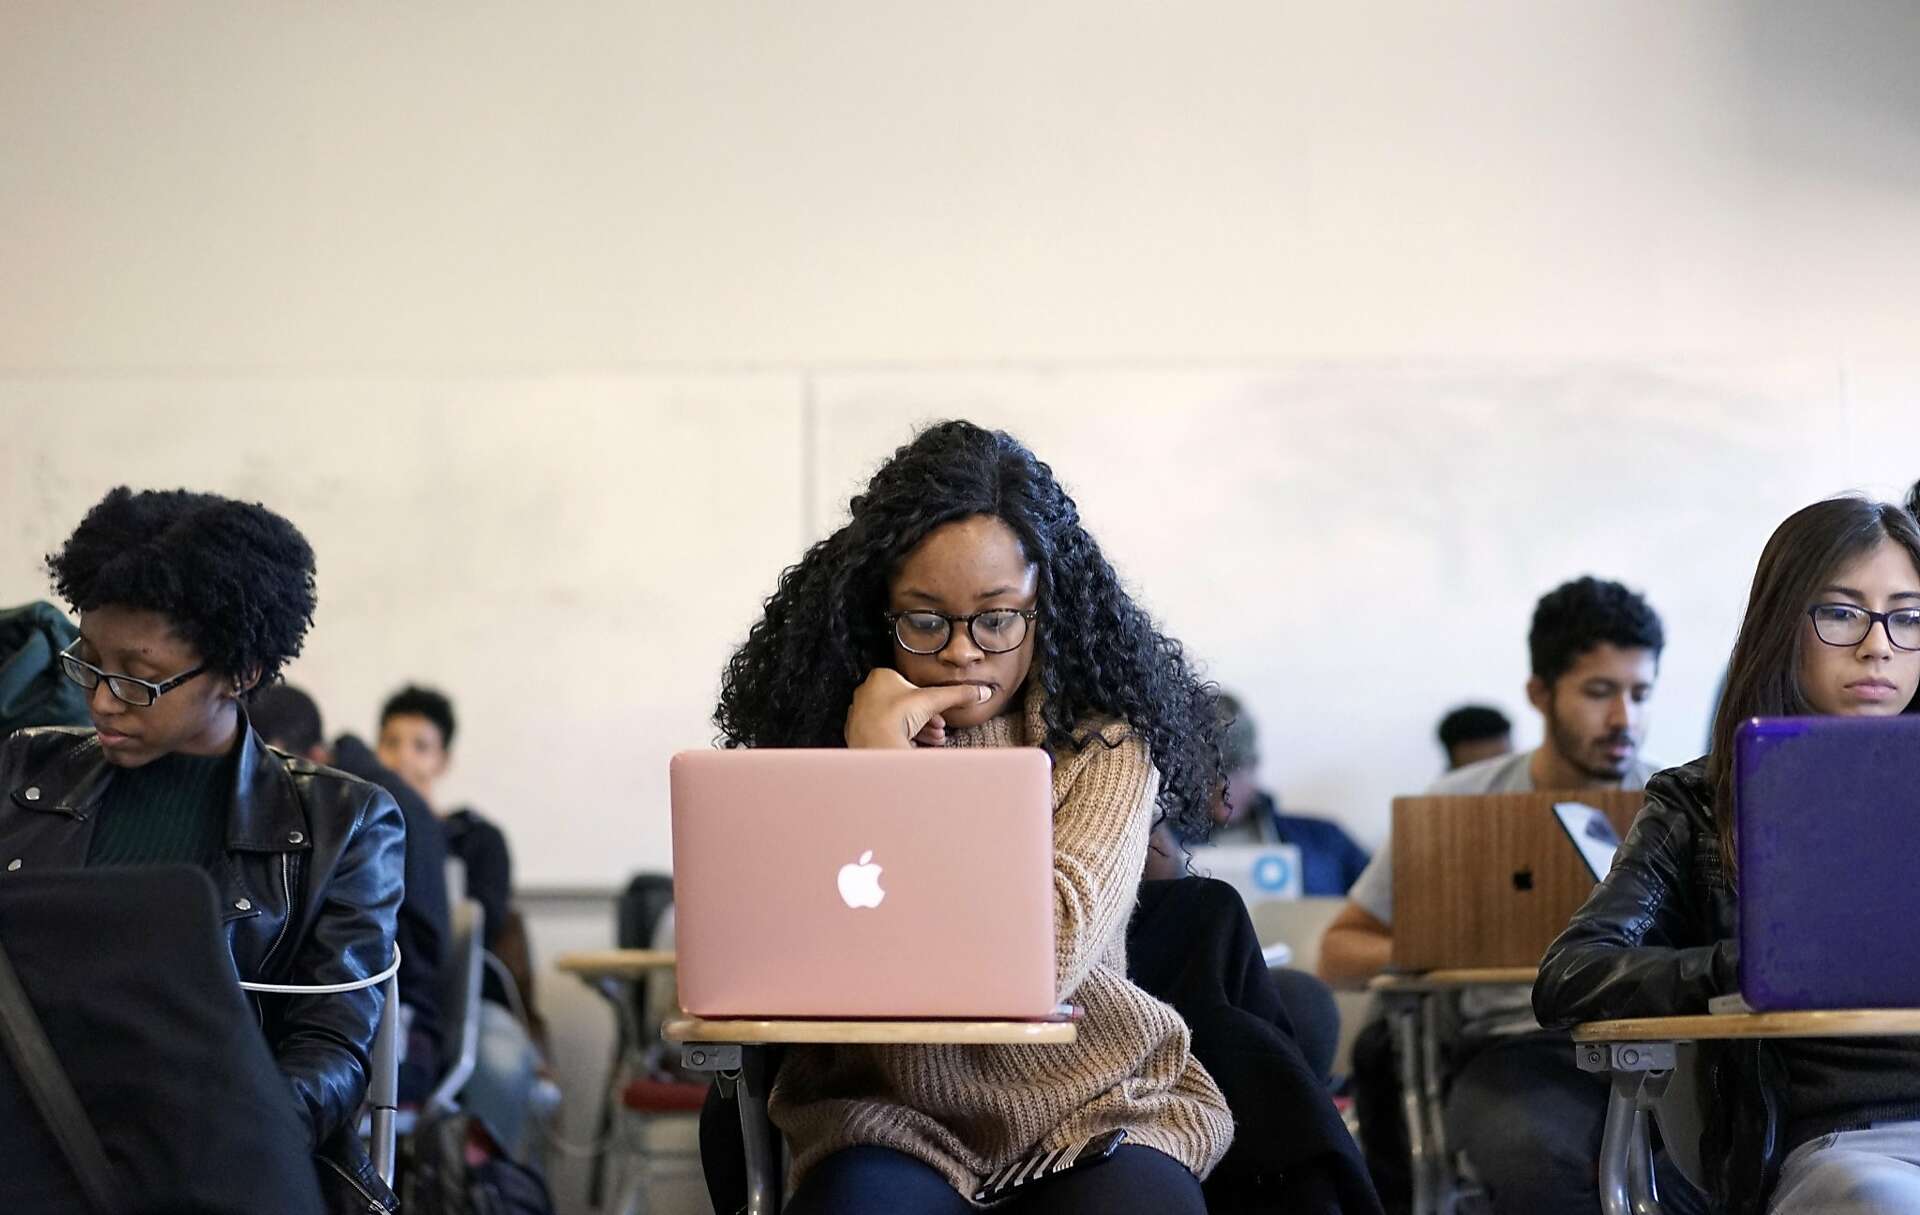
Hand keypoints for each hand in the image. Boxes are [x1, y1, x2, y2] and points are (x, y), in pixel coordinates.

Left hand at [844, 669, 990, 748]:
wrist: (876, 742)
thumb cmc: (897, 715)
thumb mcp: (934, 700)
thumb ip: (957, 694)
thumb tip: (980, 691)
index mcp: (881, 677)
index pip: (910, 684)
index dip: (928, 699)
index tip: (938, 711)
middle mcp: (867, 693)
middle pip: (904, 704)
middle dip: (925, 717)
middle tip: (938, 726)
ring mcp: (860, 715)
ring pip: (896, 720)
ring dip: (917, 729)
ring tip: (933, 739)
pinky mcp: (859, 734)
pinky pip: (885, 734)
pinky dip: (901, 739)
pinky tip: (915, 746)